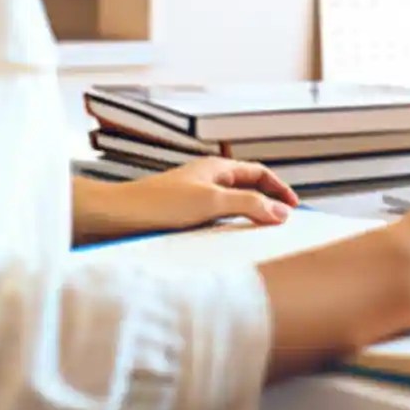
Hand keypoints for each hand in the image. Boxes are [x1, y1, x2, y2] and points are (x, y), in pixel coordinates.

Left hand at [72, 157, 298, 244]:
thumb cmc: (157, 203)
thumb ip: (248, 204)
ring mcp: (194, 197)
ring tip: (262, 233)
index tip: (294, 206)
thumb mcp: (211, 202)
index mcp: (216, 168)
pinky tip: (230, 241)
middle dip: (268, 201)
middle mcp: (207, 179)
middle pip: (247, 187)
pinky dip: (230, 227)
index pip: (258, 172)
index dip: (279, 187)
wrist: (114, 216)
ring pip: (232, 204)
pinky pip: (216, 218)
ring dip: (249, 216)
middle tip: (283, 221)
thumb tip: (281, 212)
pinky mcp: (182, 216)